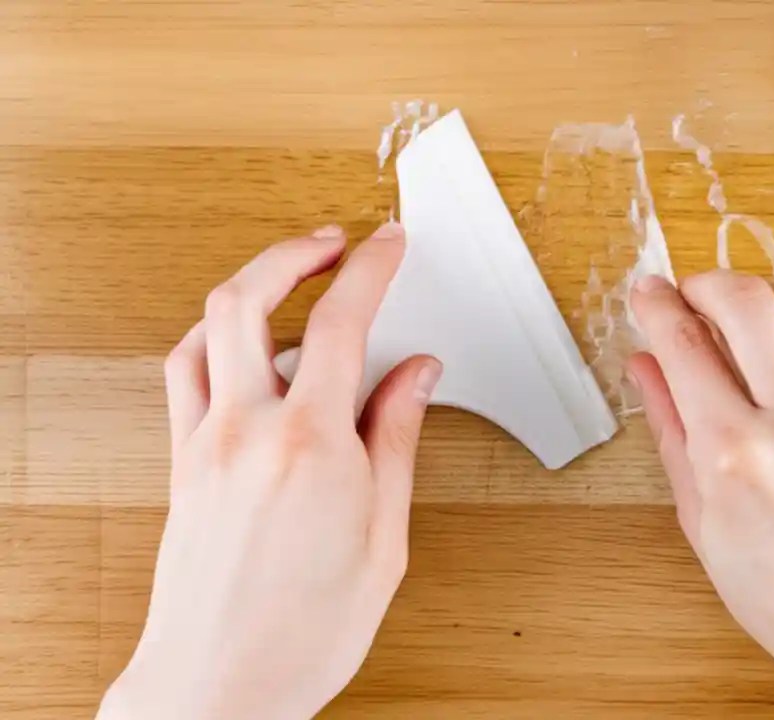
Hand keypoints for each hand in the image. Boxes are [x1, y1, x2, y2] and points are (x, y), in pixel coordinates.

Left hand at [98, 223, 441, 719]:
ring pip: (208, 326)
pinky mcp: (181, 462)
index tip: (390, 243)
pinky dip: (213, 337)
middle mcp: (248, 430)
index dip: (371, 267)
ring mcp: (204, 442)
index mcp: (313, 446)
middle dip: (296, 251)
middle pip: (253, 297)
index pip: (341, 321)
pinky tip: (241, 344)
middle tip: (336, 243)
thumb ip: (398, 441)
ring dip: (250, 283)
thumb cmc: (303, 631)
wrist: (216, 686)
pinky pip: (184, 371)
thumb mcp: (383, 538)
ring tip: (289, 276)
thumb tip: (416, 376)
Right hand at [628, 272, 773, 719]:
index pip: (684, 343)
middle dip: (706, 282)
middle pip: (747, 298)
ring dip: (758, 300)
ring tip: (738, 324)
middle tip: (691, 295)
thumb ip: (671, 427)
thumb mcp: (702, 518)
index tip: (646, 293)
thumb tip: (646, 364)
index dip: (656, 305)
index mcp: (738, 456)